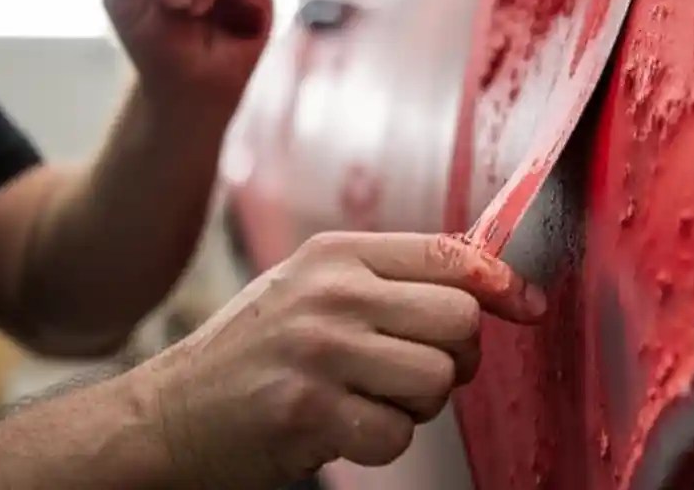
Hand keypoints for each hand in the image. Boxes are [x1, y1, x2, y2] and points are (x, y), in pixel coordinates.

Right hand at [134, 232, 544, 488]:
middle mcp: (330, 293)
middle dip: (456, 355)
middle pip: (458, 318)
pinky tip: (342, 427)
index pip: (449, 253)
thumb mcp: (312, 287)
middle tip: (419, 369)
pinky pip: (399, 433)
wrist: (166, 416)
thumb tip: (490, 285)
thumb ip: (390, 278)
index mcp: (336, 253)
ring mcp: (318, 352)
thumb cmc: (253, 351)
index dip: (501, 282)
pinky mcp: (307, 413)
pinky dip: (383, 441)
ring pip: (437, 378)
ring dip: (418, 402)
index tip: (526, 305)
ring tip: (369, 398)